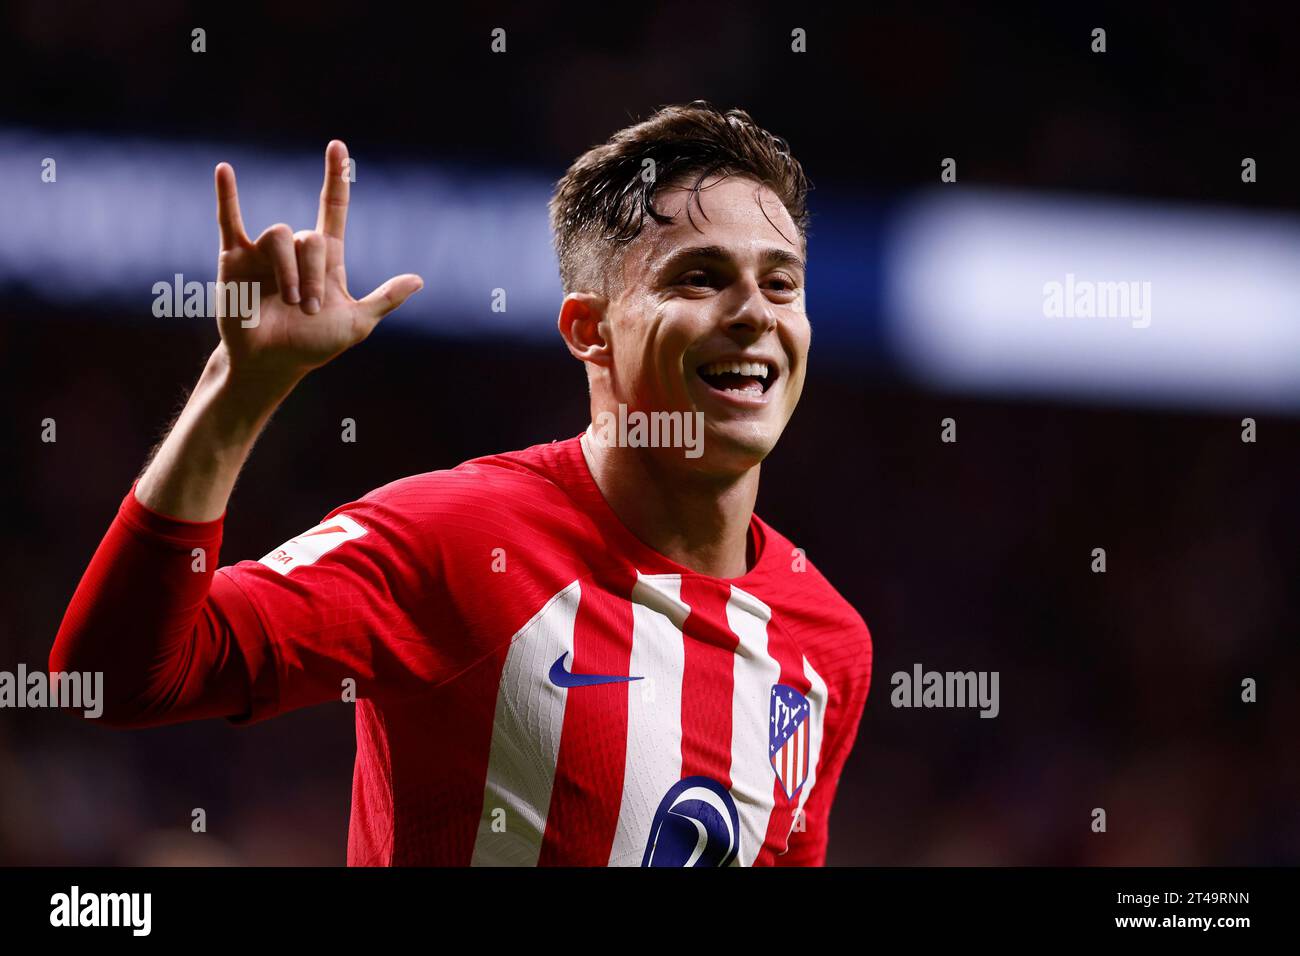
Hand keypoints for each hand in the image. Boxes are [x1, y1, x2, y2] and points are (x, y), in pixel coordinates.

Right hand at [212, 139, 421, 380]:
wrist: (271, 362)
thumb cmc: (312, 345)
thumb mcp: (357, 324)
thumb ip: (384, 300)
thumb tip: (419, 280)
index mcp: (326, 259)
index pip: (332, 208)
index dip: (336, 179)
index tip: (338, 147)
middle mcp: (296, 250)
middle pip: (310, 238)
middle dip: (314, 274)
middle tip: (310, 309)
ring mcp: (264, 252)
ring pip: (280, 236)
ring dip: (289, 271)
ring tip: (290, 302)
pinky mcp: (235, 259)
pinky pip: (229, 220)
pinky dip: (226, 195)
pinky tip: (224, 170)